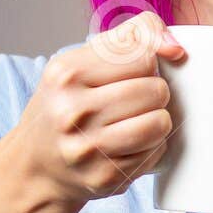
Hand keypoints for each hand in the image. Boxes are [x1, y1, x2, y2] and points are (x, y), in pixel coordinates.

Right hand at [11, 11, 185, 205]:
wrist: (38, 165)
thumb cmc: (68, 105)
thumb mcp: (84, 60)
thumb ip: (133, 36)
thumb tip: (174, 48)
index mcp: (66, 74)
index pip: (143, 57)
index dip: (145, 65)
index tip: (128, 74)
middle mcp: (72, 111)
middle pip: (156, 90)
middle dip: (153, 93)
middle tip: (131, 102)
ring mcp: (88, 148)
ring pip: (161, 122)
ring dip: (156, 121)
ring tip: (133, 121)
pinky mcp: (107, 176)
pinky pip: (156, 152)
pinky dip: (150, 147)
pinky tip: (126, 145)